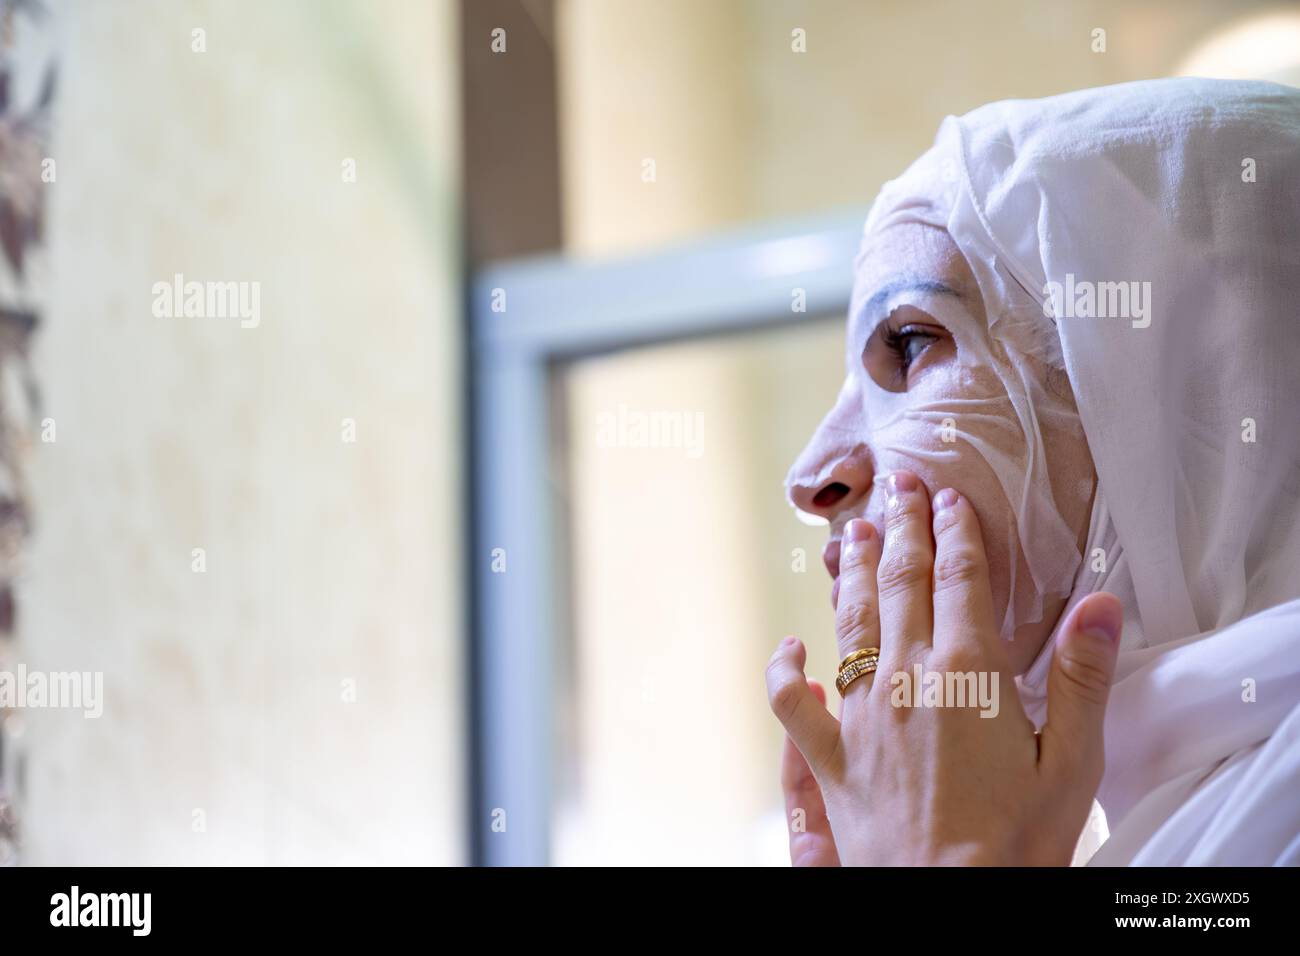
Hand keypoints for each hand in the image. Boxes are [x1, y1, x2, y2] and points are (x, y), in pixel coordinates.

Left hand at [767, 472, 1123, 865]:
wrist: (952, 904)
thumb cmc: (1019, 842)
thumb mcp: (1073, 763)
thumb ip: (1083, 678)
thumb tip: (1101, 603)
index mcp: (969, 672)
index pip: (959, 578)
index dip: (954, 531)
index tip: (947, 496)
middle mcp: (907, 678)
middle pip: (902, 583)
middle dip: (903, 528)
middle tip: (898, 484)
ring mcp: (863, 716)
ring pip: (850, 623)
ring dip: (853, 573)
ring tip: (854, 532)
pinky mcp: (832, 758)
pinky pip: (793, 703)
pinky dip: (784, 670)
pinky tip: (788, 645)